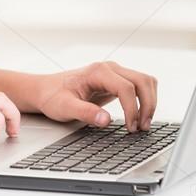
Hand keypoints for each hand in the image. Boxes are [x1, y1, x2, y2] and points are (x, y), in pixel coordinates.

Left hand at [35, 61, 157, 131]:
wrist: (46, 89)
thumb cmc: (53, 96)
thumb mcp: (64, 107)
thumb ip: (85, 113)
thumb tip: (106, 120)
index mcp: (97, 72)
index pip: (126, 87)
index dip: (132, 109)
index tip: (130, 127)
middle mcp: (109, 68)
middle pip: (142, 81)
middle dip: (147, 105)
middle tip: (142, 127)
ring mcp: (114, 73)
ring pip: (145, 81)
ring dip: (149, 102)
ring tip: (143, 124)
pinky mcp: (116, 80)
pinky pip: (140, 85)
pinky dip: (145, 99)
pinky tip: (140, 115)